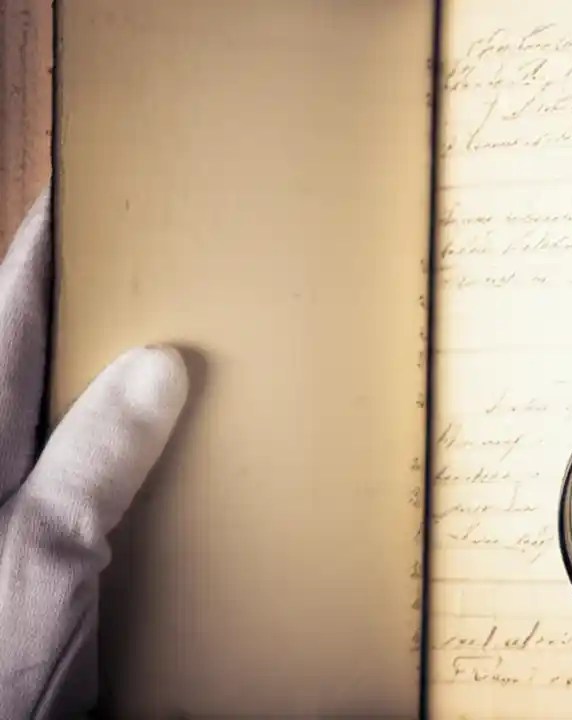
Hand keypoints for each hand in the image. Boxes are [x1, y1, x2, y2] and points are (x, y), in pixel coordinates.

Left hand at [0, 189, 187, 718]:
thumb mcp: (43, 554)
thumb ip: (92, 457)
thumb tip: (156, 366)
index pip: (11, 314)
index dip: (45, 250)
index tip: (84, 195)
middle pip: (41, 357)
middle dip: (96, 305)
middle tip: (159, 262)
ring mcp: (21, 509)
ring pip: (75, 418)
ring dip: (124, 380)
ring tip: (184, 341)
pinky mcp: (53, 554)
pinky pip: (103, 476)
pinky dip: (143, 450)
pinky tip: (183, 449)